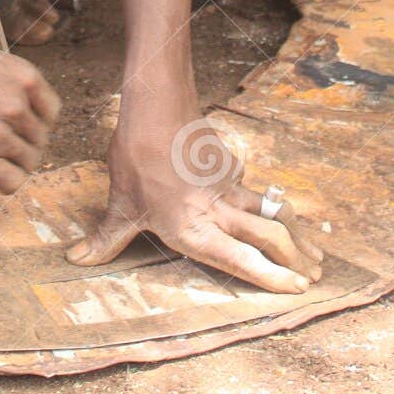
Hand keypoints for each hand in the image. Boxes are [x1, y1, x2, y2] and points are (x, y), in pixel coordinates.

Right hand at [0, 20, 60, 193]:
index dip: (36, 121)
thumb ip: (6, 82)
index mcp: (24, 77)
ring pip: (28, 162)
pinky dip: (5, 181)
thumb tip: (16, 106)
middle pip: (39, 139)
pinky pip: (11, 181)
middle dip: (23, 143)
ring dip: (13, 163)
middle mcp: (17, 106)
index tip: (22, 127)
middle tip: (2, 145)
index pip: (51, 111)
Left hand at [65, 115, 323, 292]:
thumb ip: (107, 238)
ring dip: (295, 234)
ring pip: (271, 213)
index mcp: (192, 228)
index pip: (241, 260)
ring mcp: (228, 185)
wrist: (156, 105)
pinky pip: (254, 191)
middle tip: (318, 275)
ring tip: (316, 252)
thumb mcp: (120, 202)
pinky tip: (278, 212)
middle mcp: (217, 210)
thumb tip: (75, 259)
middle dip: (296, 258)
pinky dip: (272, 205)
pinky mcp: (231, 165)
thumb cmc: (135, 156)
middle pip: (269, 237)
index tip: (298, 288)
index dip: (271, 276)